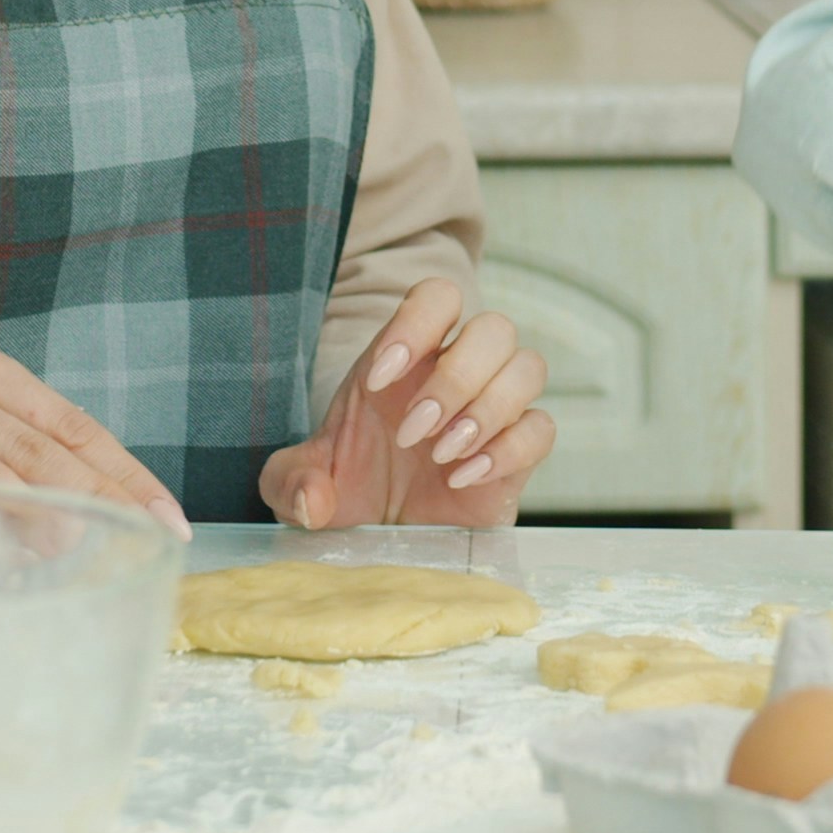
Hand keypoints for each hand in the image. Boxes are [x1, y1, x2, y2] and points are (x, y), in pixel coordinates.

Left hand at [259, 278, 555, 529]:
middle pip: (494, 328)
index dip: (417, 323)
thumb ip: (290, 482)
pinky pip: (541, 428)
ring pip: (528, 367)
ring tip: (440, 456)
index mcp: (409, 356)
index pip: (437, 297)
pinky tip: (462, 478)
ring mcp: (495, 410)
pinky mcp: (519, 454)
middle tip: (412, 432)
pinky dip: (508, 450)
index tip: (379, 382)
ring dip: (487, 409)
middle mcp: (458, 372)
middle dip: (455, 377)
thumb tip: (314, 499)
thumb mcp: (299, 484)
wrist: (386, 535)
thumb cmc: (351, 489)